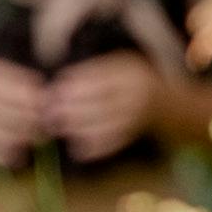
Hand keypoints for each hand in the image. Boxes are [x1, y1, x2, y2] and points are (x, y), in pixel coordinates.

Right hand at [0, 55, 55, 162]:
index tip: (49, 98)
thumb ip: (7, 74)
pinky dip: (4, 155)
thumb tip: (37, 85)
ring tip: (37, 134)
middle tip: (48, 119)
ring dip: (24, 137)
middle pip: (13, 114)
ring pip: (3, 135)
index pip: (15, 90)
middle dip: (35, 119)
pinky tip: (17, 153)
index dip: (36, 97)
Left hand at [46, 56, 163, 159]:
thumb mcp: (115, 63)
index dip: (73, 88)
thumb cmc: (127, 77)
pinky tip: (75, 146)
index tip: (54, 91)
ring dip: (77, 130)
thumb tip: (61, 81)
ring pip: (103, 128)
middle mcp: (134, 97)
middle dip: (71, 111)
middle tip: (51, 112)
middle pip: (99, 106)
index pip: (98, 82)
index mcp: (128, 75)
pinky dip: (92, 148)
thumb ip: (91, 70)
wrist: (161, 99)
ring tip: (59, 128)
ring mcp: (134, 119)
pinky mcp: (132, 135)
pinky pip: (111, 144)